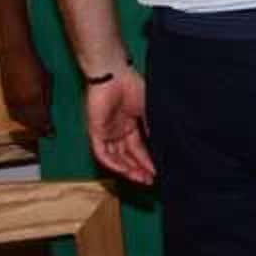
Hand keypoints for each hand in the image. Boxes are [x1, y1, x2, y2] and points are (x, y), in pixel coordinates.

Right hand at [0, 45, 53, 137]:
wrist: (13, 52)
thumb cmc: (35, 63)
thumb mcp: (47, 81)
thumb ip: (47, 98)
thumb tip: (49, 112)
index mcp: (34, 99)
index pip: (41, 122)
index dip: (47, 130)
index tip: (54, 133)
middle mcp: (21, 103)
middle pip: (30, 124)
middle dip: (38, 129)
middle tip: (47, 132)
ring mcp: (11, 101)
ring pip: (20, 120)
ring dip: (29, 125)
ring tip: (38, 126)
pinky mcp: (5, 98)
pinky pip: (14, 113)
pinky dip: (21, 117)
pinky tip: (27, 116)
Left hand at [84, 68, 155, 184]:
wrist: (114, 75)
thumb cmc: (132, 86)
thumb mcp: (147, 109)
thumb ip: (151, 128)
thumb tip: (160, 145)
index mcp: (131, 124)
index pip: (139, 148)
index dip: (148, 161)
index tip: (158, 171)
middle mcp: (118, 131)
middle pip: (128, 156)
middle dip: (139, 169)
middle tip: (150, 180)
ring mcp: (107, 132)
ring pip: (116, 157)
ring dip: (128, 169)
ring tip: (141, 179)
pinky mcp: (95, 132)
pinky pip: (102, 153)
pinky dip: (113, 163)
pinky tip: (125, 170)